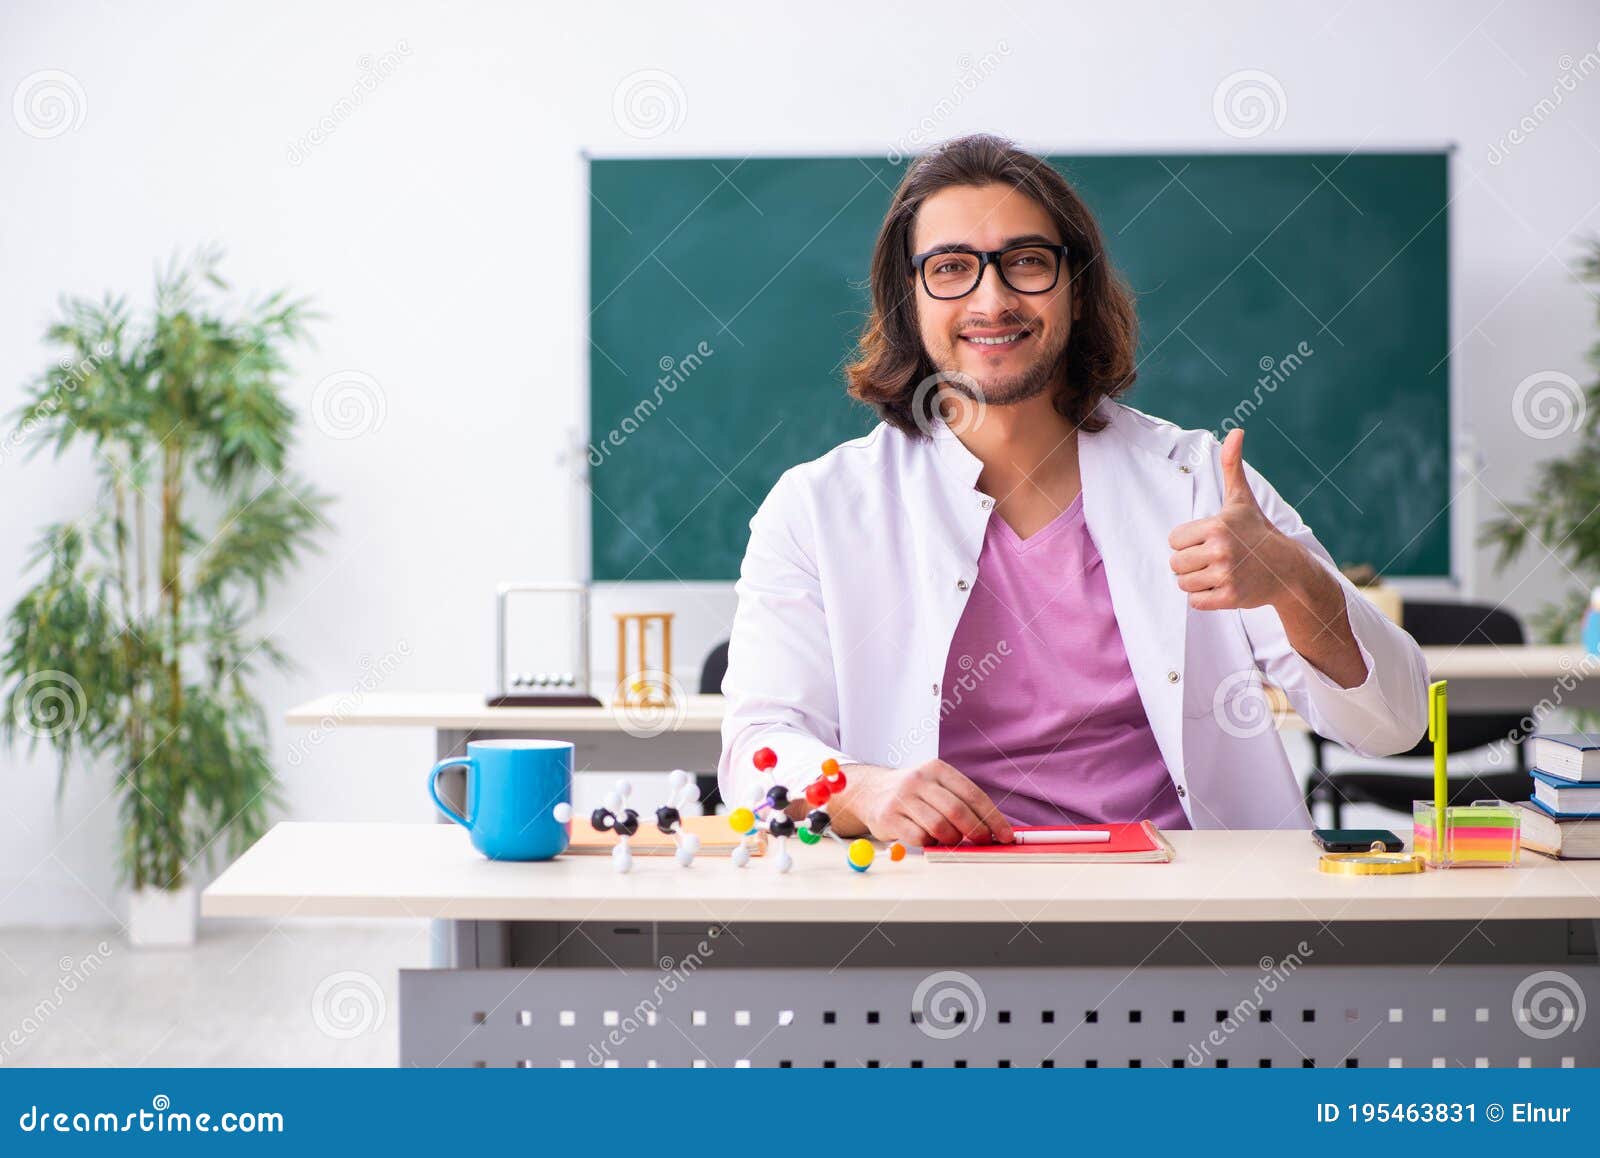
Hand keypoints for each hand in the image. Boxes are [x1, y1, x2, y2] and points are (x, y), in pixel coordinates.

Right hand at [826, 759, 1014, 846]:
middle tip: (982, 842)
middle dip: (976, 831)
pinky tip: (928, 838)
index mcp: (937, 769)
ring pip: (939, 827)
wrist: (870, 792)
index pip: (973, 794)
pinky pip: (919, 837)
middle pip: (957, 811)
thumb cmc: (913, 794)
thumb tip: (992, 829)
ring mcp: (902, 798)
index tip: (1004, 835)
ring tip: (950, 840)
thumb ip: (961, 802)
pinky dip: (930, 843)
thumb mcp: (936, 786)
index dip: (993, 817)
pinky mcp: (888, 816)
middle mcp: (919, 780)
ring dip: (951, 840)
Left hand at [1167, 428, 1310, 611]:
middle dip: (1190, 563)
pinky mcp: (1230, 597)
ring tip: (1218, 572)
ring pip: (1183, 584)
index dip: (1188, 541)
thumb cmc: (1257, 532)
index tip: (1210, 540)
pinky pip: (1195, 602)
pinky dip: (1204, 598)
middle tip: (1214, 558)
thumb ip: (1231, 466)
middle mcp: (1221, 549)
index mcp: (1217, 525)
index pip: (1173, 540)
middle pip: (1175, 563)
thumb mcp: (1242, 499)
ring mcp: (1226, 575)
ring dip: (1196, 581)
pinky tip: (1223, 587)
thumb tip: (1236, 430)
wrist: (1287, 569)